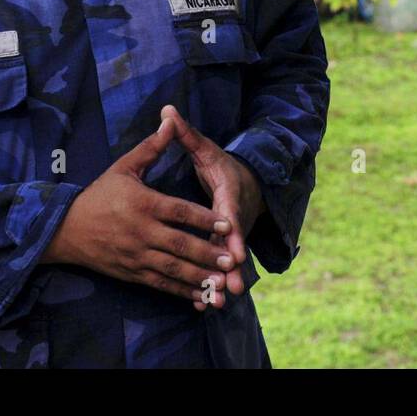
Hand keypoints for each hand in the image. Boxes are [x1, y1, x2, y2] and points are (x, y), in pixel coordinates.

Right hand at [41, 113, 237, 304]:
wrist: (65, 230)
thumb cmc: (99, 194)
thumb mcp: (124, 166)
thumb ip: (151, 147)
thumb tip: (170, 120)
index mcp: (143, 204)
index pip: (179, 212)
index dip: (205, 219)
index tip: (227, 224)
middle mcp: (141, 232)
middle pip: (180, 245)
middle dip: (207, 253)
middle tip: (231, 260)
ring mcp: (136, 256)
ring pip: (173, 269)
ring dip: (199, 277)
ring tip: (223, 282)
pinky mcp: (132, 273)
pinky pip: (161, 284)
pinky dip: (182, 291)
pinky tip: (201, 296)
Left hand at [161, 104, 265, 311]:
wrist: (249, 184)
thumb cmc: (222, 166)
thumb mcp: (206, 149)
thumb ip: (185, 134)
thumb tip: (167, 111)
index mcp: (228, 192)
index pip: (229, 211)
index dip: (230, 228)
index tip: (230, 244)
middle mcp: (234, 217)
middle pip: (234, 242)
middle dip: (233, 264)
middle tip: (232, 283)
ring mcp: (231, 236)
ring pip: (229, 260)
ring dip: (226, 280)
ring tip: (221, 300)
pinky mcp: (225, 248)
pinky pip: (220, 269)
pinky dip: (212, 285)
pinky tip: (204, 304)